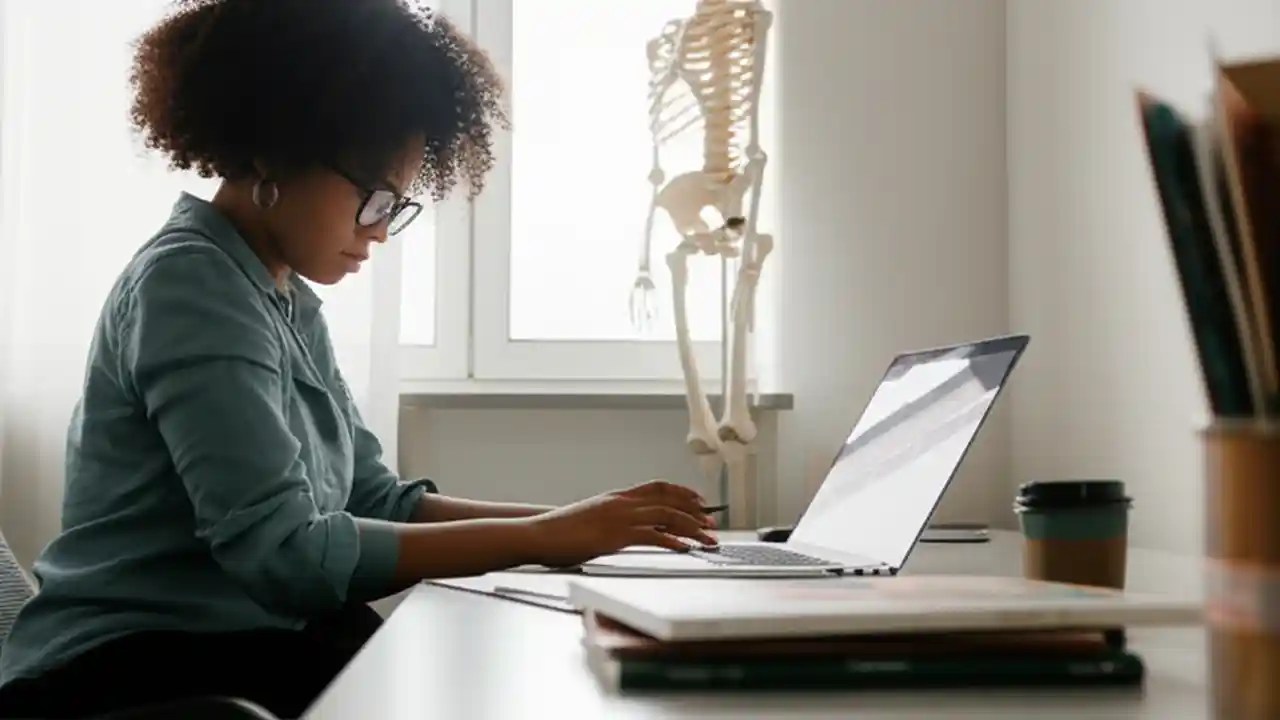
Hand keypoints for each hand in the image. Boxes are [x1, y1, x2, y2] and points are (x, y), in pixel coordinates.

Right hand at [524, 480, 718, 567]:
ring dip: (692, 527)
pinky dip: (673, 541)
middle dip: (696, 512)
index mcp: (618, 496)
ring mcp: (619, 517)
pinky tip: (685, 548)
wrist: (539, 534)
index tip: (700, 501)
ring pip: (667, 517)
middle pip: (669, 501)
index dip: (683, 492)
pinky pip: (652, 536)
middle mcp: (622, 502)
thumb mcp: (592, 518)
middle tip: (713, 523)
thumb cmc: (562, 531)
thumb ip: (613, 519)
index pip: (658, 487)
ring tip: (708, 538)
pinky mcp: (615, 536)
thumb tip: (630, 528)